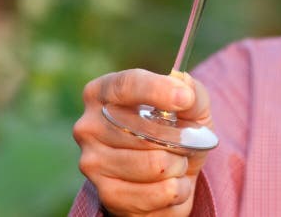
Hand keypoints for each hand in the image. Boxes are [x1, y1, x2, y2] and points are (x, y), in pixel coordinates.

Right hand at [73, 69, 212, 215]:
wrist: (169, 173)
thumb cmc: (176, 128)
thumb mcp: (191, 104)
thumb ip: (191, 91)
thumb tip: (184, 90)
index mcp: (104, 92)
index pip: (127, 85)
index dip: (157, 90)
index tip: (184, 99)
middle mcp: (89, 126)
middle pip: (146, 130)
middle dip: (179, 138)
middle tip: (183, 140)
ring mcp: (93, 162)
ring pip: (155, 165)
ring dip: (179, 165)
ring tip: (175, 161)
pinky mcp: (107, 195)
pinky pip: (159, 193)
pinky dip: (177, 188)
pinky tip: (169, 182)